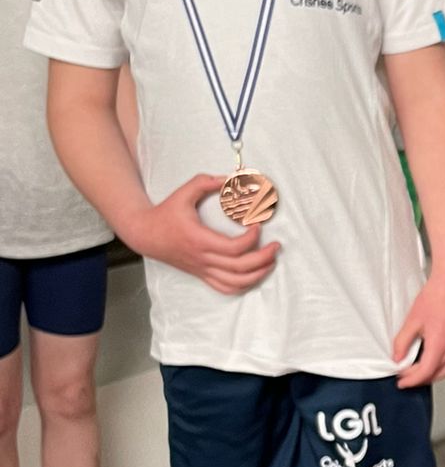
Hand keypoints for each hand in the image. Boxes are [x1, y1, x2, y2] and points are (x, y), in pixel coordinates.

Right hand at [131, 175, 279, 295]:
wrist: (145, 234)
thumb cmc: (166, 213)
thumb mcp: (184, 192)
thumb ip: (206, 182)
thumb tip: (229, 178)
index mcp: (200, 240)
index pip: (234, 248)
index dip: (251, 239)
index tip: (257, 225)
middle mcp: (203, 258)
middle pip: (240, 267)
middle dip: (263, 257)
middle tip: (276, 246)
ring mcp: (203, 269)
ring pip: (236, 283)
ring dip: (257, 274)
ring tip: (270, 262)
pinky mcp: (201, 274)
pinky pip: (225, 288)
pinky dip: (243, 285)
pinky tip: (254, 275)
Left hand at [393, 270, 444, 385]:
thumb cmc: (437, 295)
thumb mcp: (412, 320)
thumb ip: (402, 342)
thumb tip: (398, 357)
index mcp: (440, 343)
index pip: (425, 372)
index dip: (411, 380)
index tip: (403, 380)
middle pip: (437, 373)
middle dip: (421, 378)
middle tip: (408, 376)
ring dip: (436, 375)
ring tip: (424, 372)